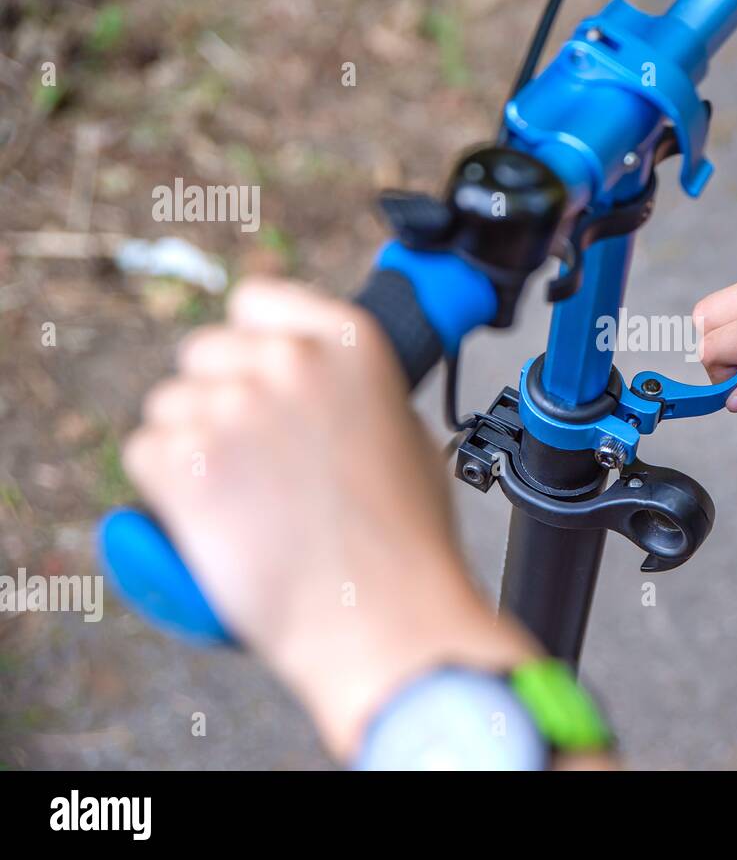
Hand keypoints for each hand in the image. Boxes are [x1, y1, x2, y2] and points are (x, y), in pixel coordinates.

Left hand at [123, 278, 536, 758]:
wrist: (384, 617)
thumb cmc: (407, 541)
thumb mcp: (408, 433)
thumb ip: (355, 390)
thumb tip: (321, 381)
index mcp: (351, 341)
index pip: (257, 300)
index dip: (250, 341)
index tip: (257, 376)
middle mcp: (291, 360)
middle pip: (202, 353)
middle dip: (215, 399)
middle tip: (252, 460)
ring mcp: (237, 406)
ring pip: (169, 407)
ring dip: (191, 446)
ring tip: (243, 501)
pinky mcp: (188, 461)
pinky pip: (146, 453)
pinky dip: (166, 489)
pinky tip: (217, 519)